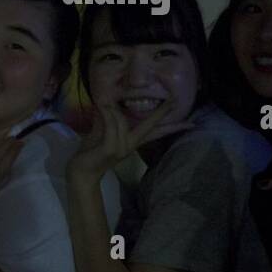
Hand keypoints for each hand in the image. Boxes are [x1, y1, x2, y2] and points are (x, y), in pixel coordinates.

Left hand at [68, 99, 193, 182]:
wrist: (81, 170)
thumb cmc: (91, 151)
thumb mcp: (101, 132)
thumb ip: (109, 120)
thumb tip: (111, 103)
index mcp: (132, 141)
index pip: (156, 132)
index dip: (172, 127)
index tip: (191, 124)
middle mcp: (130, 145)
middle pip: (151, 126)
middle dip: (161, 113)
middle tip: (173, 100)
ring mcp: (122, 148)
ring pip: (122, 121)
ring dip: (111, 110)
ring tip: (101, 103)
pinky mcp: (111, 148)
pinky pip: (111, 125)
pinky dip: (106, 114)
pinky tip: (101, 106)